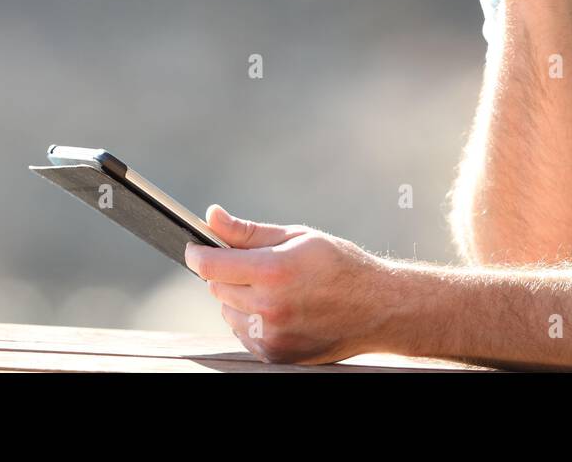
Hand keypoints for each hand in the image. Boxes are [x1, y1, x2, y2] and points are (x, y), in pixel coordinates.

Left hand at [184, 206, 394, 364]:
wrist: (378, 308)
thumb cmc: (339, 265)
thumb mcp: (296, 237)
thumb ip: (247, 232)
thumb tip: (211, 216)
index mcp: (273, 271)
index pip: (210, 265)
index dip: (197, 252)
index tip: (194, 246)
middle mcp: (268, 308)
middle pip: (216, 288)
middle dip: (227, 273)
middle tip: (257, 265)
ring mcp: (271, 336)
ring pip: (228, 311)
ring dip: (239, 298)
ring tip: (276, 288)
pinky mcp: (274, 355)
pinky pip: (244, 333)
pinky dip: (252, 320)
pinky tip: (281, 309)